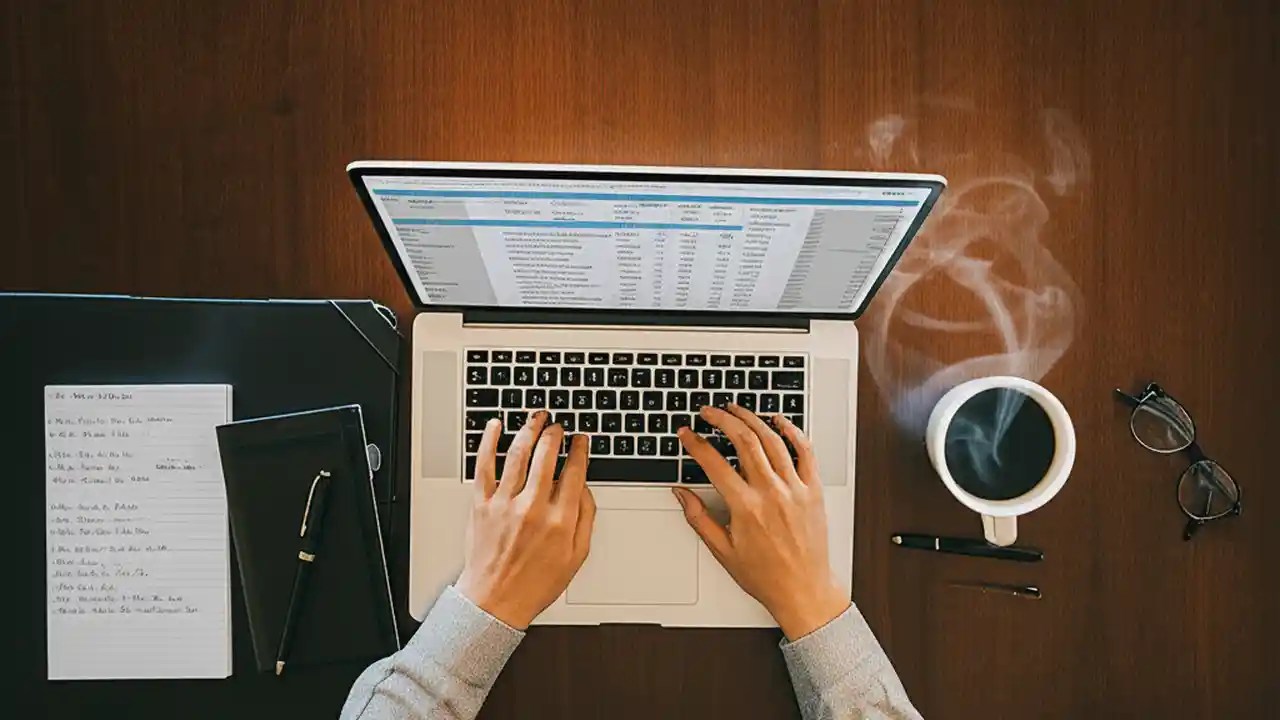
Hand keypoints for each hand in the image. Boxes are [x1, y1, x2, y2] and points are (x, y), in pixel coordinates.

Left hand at [455, 411, 596, 629]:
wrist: (494, 602)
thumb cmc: (533, 584)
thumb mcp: (576, 557)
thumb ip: (586, 519)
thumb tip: (585, 489)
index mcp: (560, 521)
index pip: (574, 472)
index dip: (580, 450)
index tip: (581, 440)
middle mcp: (532, 508)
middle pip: (547, 456)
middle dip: (555, 434)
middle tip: (557, 427)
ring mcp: (504, 504)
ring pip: (518, 454)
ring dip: (529, 429)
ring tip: (536, 418)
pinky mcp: (481, 505)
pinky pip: (484, 466)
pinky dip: (488, 442)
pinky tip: (495, 426)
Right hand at [673, 405, 849, 640]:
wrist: (804, 590)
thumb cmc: (766, 576)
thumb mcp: (722, 551)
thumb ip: (698, 518)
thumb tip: (681, 494)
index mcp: (746, 508)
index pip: (714, 463)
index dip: (696, 443)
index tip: (688, 434)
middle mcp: (771, 494)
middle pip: (744, 440)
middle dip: (722, 419)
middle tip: (709, 412)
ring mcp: (795, 489)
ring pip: (773, 440)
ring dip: (752, 419)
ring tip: (736, 410)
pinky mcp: (813, 490)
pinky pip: (805, 451)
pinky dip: (792, 431)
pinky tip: (779, 421)